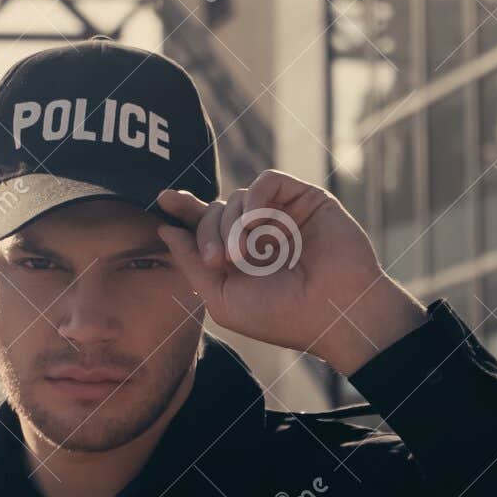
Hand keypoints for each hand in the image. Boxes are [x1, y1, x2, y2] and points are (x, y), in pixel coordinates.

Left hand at [155, 170, 427, 375]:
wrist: (334, 313)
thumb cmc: (281, 316)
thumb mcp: (222, 298)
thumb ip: (192, 263)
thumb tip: (166, 229)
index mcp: (240, 256)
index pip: (205, 223)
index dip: (184, 209)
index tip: (162, 199)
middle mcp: (260, 233)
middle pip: (215, 210)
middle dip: (207, 231)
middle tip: (218, 260)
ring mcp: (283, 215)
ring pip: (238, 196)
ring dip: (231, 224)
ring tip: (241, 256)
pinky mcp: (305, 199)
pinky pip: (268, 181)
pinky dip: (255, 199)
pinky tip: (256, 223)